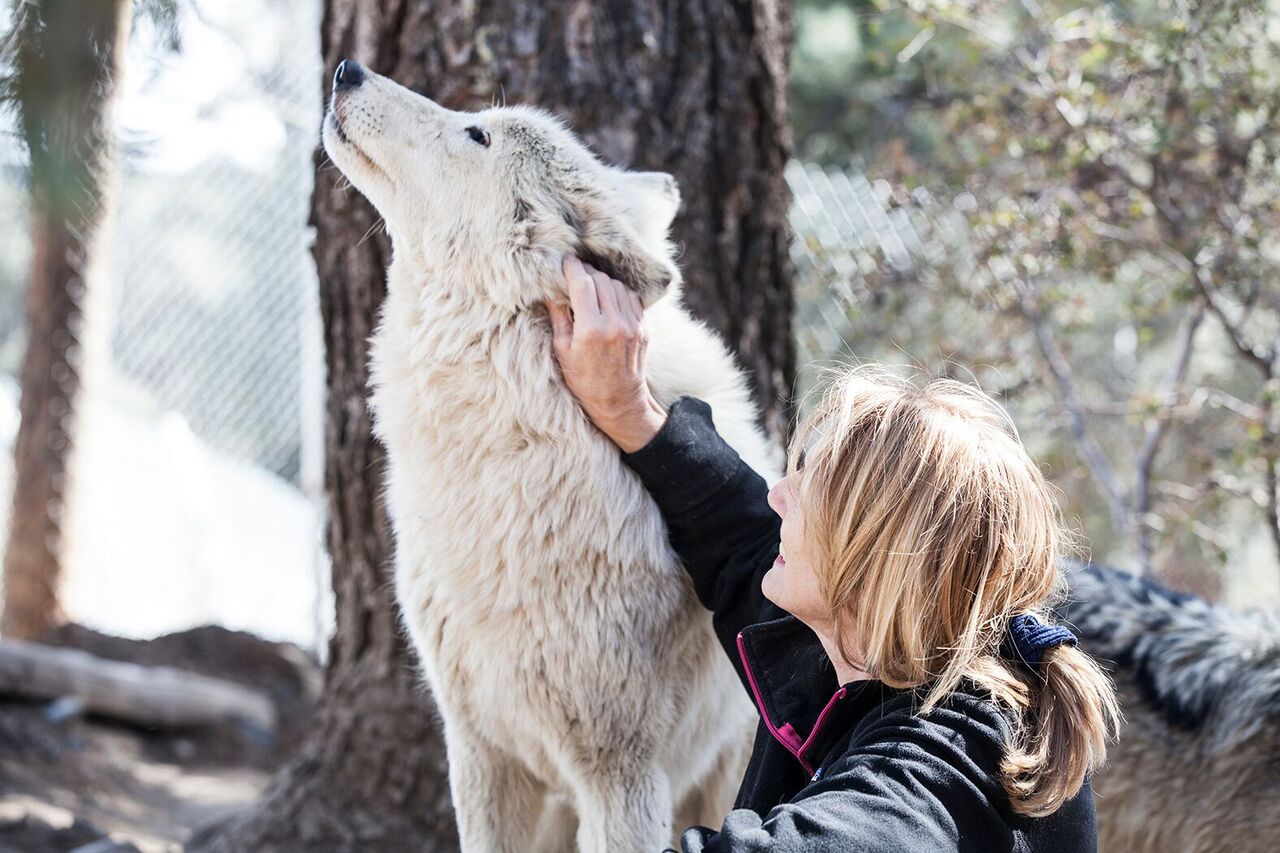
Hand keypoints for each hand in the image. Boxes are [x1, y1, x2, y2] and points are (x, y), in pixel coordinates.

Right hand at [546, 256, 666, 452]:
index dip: (572, 268)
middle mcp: (615, 324)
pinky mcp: (644, 328)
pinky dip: (619, 292)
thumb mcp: (562, 351)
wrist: (619, 402)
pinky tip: (608, 298)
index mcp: (591, 330)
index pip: (582, 284)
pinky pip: (631, 298)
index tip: (565, 260)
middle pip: (601, 280)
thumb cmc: (584, 380)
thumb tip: (551, 289)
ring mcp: (633, 325)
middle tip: (575, 273)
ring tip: (591, 286)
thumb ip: (559, 317)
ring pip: (617, 286)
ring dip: (603, 281)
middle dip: (586, 273)